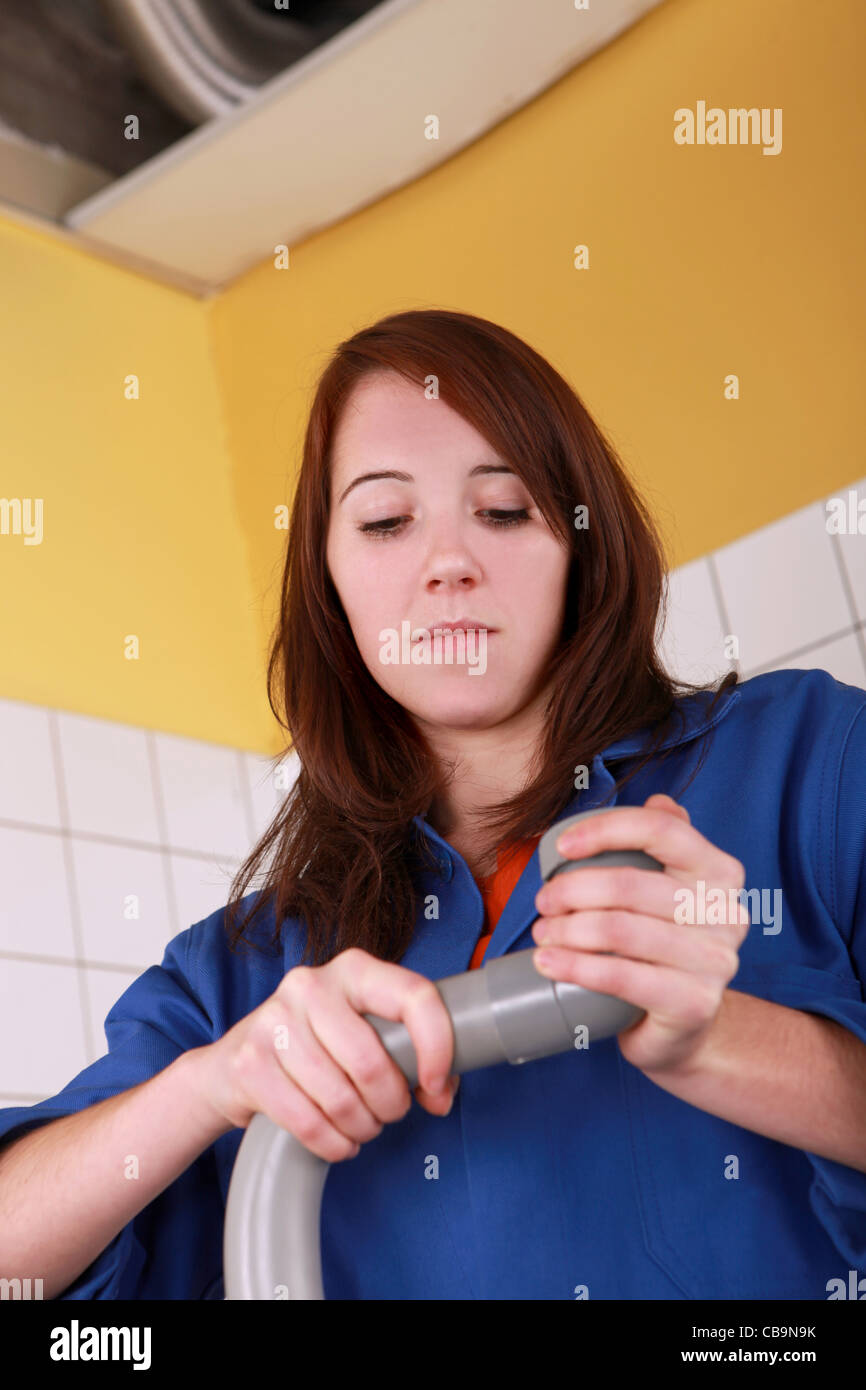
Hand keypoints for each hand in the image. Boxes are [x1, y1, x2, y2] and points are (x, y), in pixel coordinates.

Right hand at [195, 947, 458, 1162]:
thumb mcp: (365, 1033)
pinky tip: (337, 1140)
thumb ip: (413, 1056)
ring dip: (362, 1127)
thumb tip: (440, 1095)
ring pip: (340, 1099)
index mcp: (353, 969)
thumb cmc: (318, 1048)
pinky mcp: (250, 1062)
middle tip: (389, 1113)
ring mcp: (274, 1020)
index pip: (413, 996)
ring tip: (361, 1125)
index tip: (435, 1084)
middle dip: (391, 1104)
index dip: (437, 1046)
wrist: (236, 1065)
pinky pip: (308, 1123)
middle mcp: (311, 985)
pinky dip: (333, 1144)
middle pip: (372, 1063)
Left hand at [530, 794, 750, 1073]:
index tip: (561, 848)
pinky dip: (575, 967)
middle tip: (543, 902)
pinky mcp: (694, 1004)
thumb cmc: (666, 946)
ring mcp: (716, 962)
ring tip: (543, 934)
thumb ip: (669, 840)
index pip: (661, 829)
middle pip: (630, 884)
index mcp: (721, 872)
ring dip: (566, 929)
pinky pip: (621, 977)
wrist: (688, 1024)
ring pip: (620, 930)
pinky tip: (548, 963)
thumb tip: (659, 800)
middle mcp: (727, 913)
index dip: (605, 829)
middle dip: (571, 890)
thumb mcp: (672, 888)